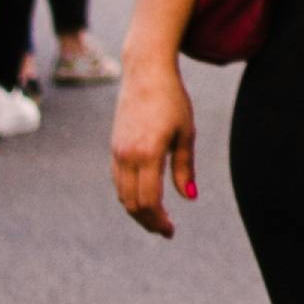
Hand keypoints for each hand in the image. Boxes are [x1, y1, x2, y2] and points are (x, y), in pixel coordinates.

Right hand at [111, 52, 198, 237]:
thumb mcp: (186, 132)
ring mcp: (117, 151)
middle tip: (166, 230)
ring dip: (137, 210)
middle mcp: (127, 156)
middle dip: (148, 221)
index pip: (149, 201)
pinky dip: (129, 194)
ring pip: (122, 194)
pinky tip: (145, 196)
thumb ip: (185, 167)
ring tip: (157, 217)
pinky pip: (118, 180)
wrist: (145, 72)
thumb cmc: (172, 99)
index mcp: (148, 153)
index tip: (171, 231)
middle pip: (132, 204)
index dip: (159, 221)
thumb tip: (189, 198)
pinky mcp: (114, 147)